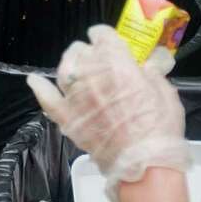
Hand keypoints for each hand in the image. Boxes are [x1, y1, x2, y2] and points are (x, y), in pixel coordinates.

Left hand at [28, 25, 188, 184]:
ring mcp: (75, 98)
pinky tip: (35, 81)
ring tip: (77, 66)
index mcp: (117, 63)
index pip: (103, 35)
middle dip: (90, 51)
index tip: (108, 40)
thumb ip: (152, 73)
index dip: (106, 36)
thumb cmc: (158, 129)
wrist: (143, 166)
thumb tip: (148, 64)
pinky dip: (40, 88)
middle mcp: (91, 75)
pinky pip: (47, 99)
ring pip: (63, 69)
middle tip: (100, 60)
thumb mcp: (165, 92)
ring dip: (70, 64)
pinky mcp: (67, 118)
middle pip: (81, 51)